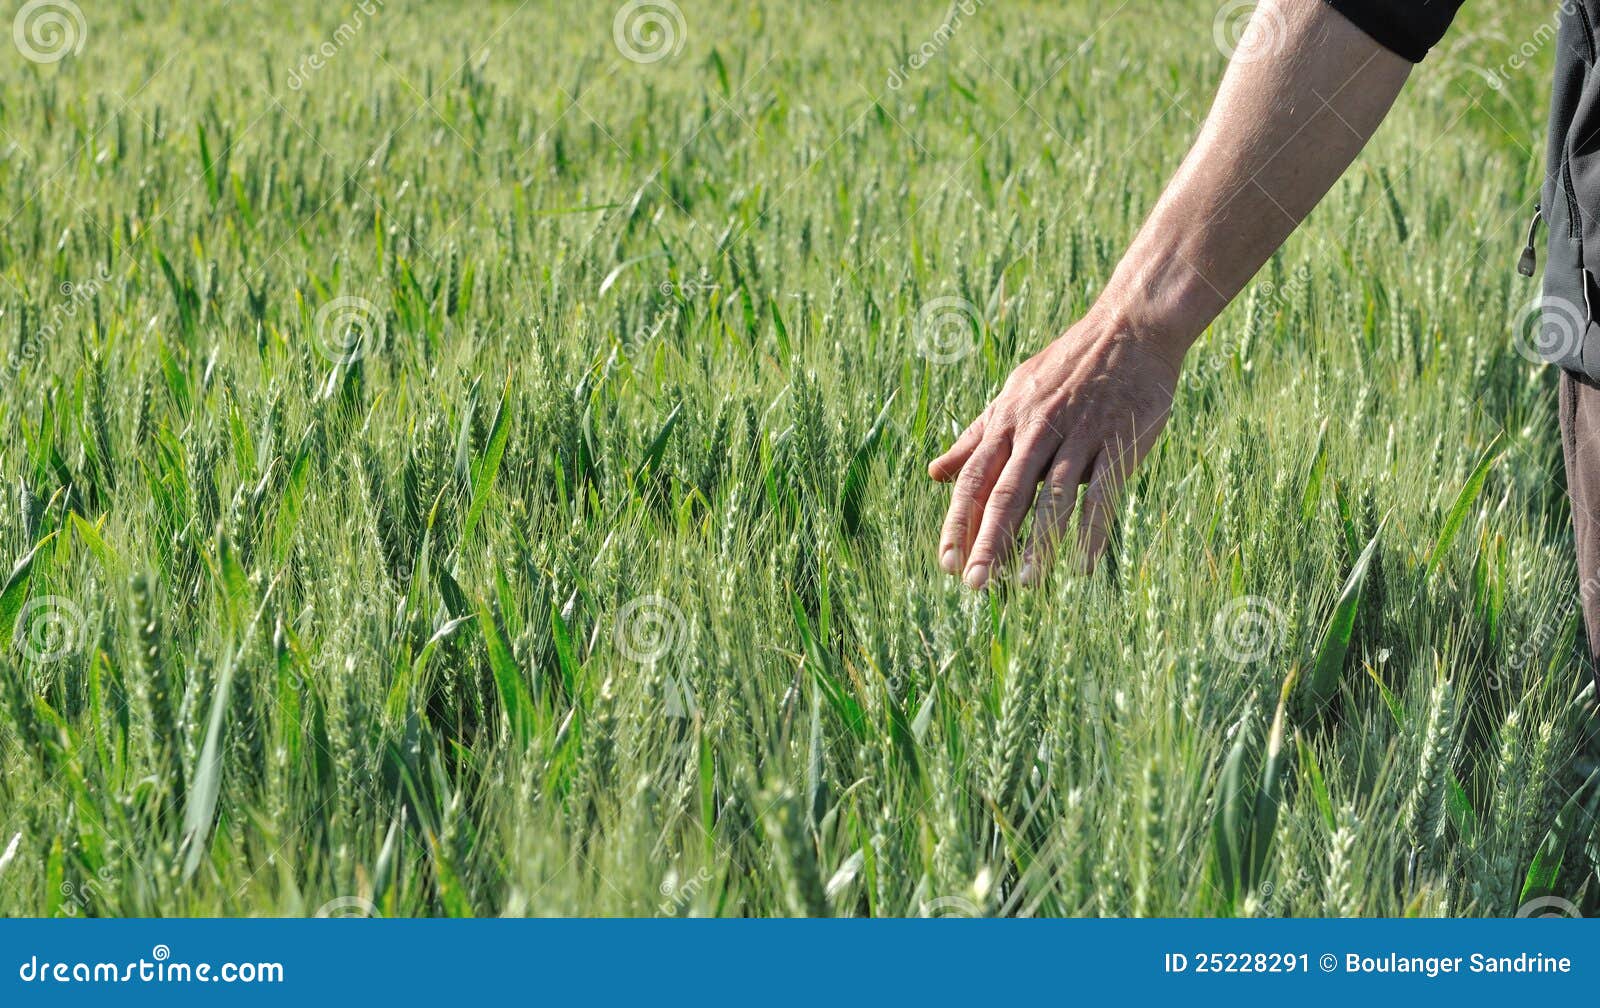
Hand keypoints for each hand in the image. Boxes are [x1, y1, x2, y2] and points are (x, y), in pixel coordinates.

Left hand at [928, 315, 1181, 587]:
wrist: (1129, 329)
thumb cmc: (1066, 366)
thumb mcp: (1013, 394)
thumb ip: (976, 437)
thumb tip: (935, 472)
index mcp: (1008, 420)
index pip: (974, 479)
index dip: (959, 522)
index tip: (947, 562)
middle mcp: (1037, 429)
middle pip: (1006, 493)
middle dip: (989, 541)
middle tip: (976, 584)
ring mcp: (1080, 434)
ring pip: (1053, 497)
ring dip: (1039, 543)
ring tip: (1026, 582)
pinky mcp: (1118, 440)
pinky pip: (1103, 492)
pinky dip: (1092, 530)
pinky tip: (1083, 564)